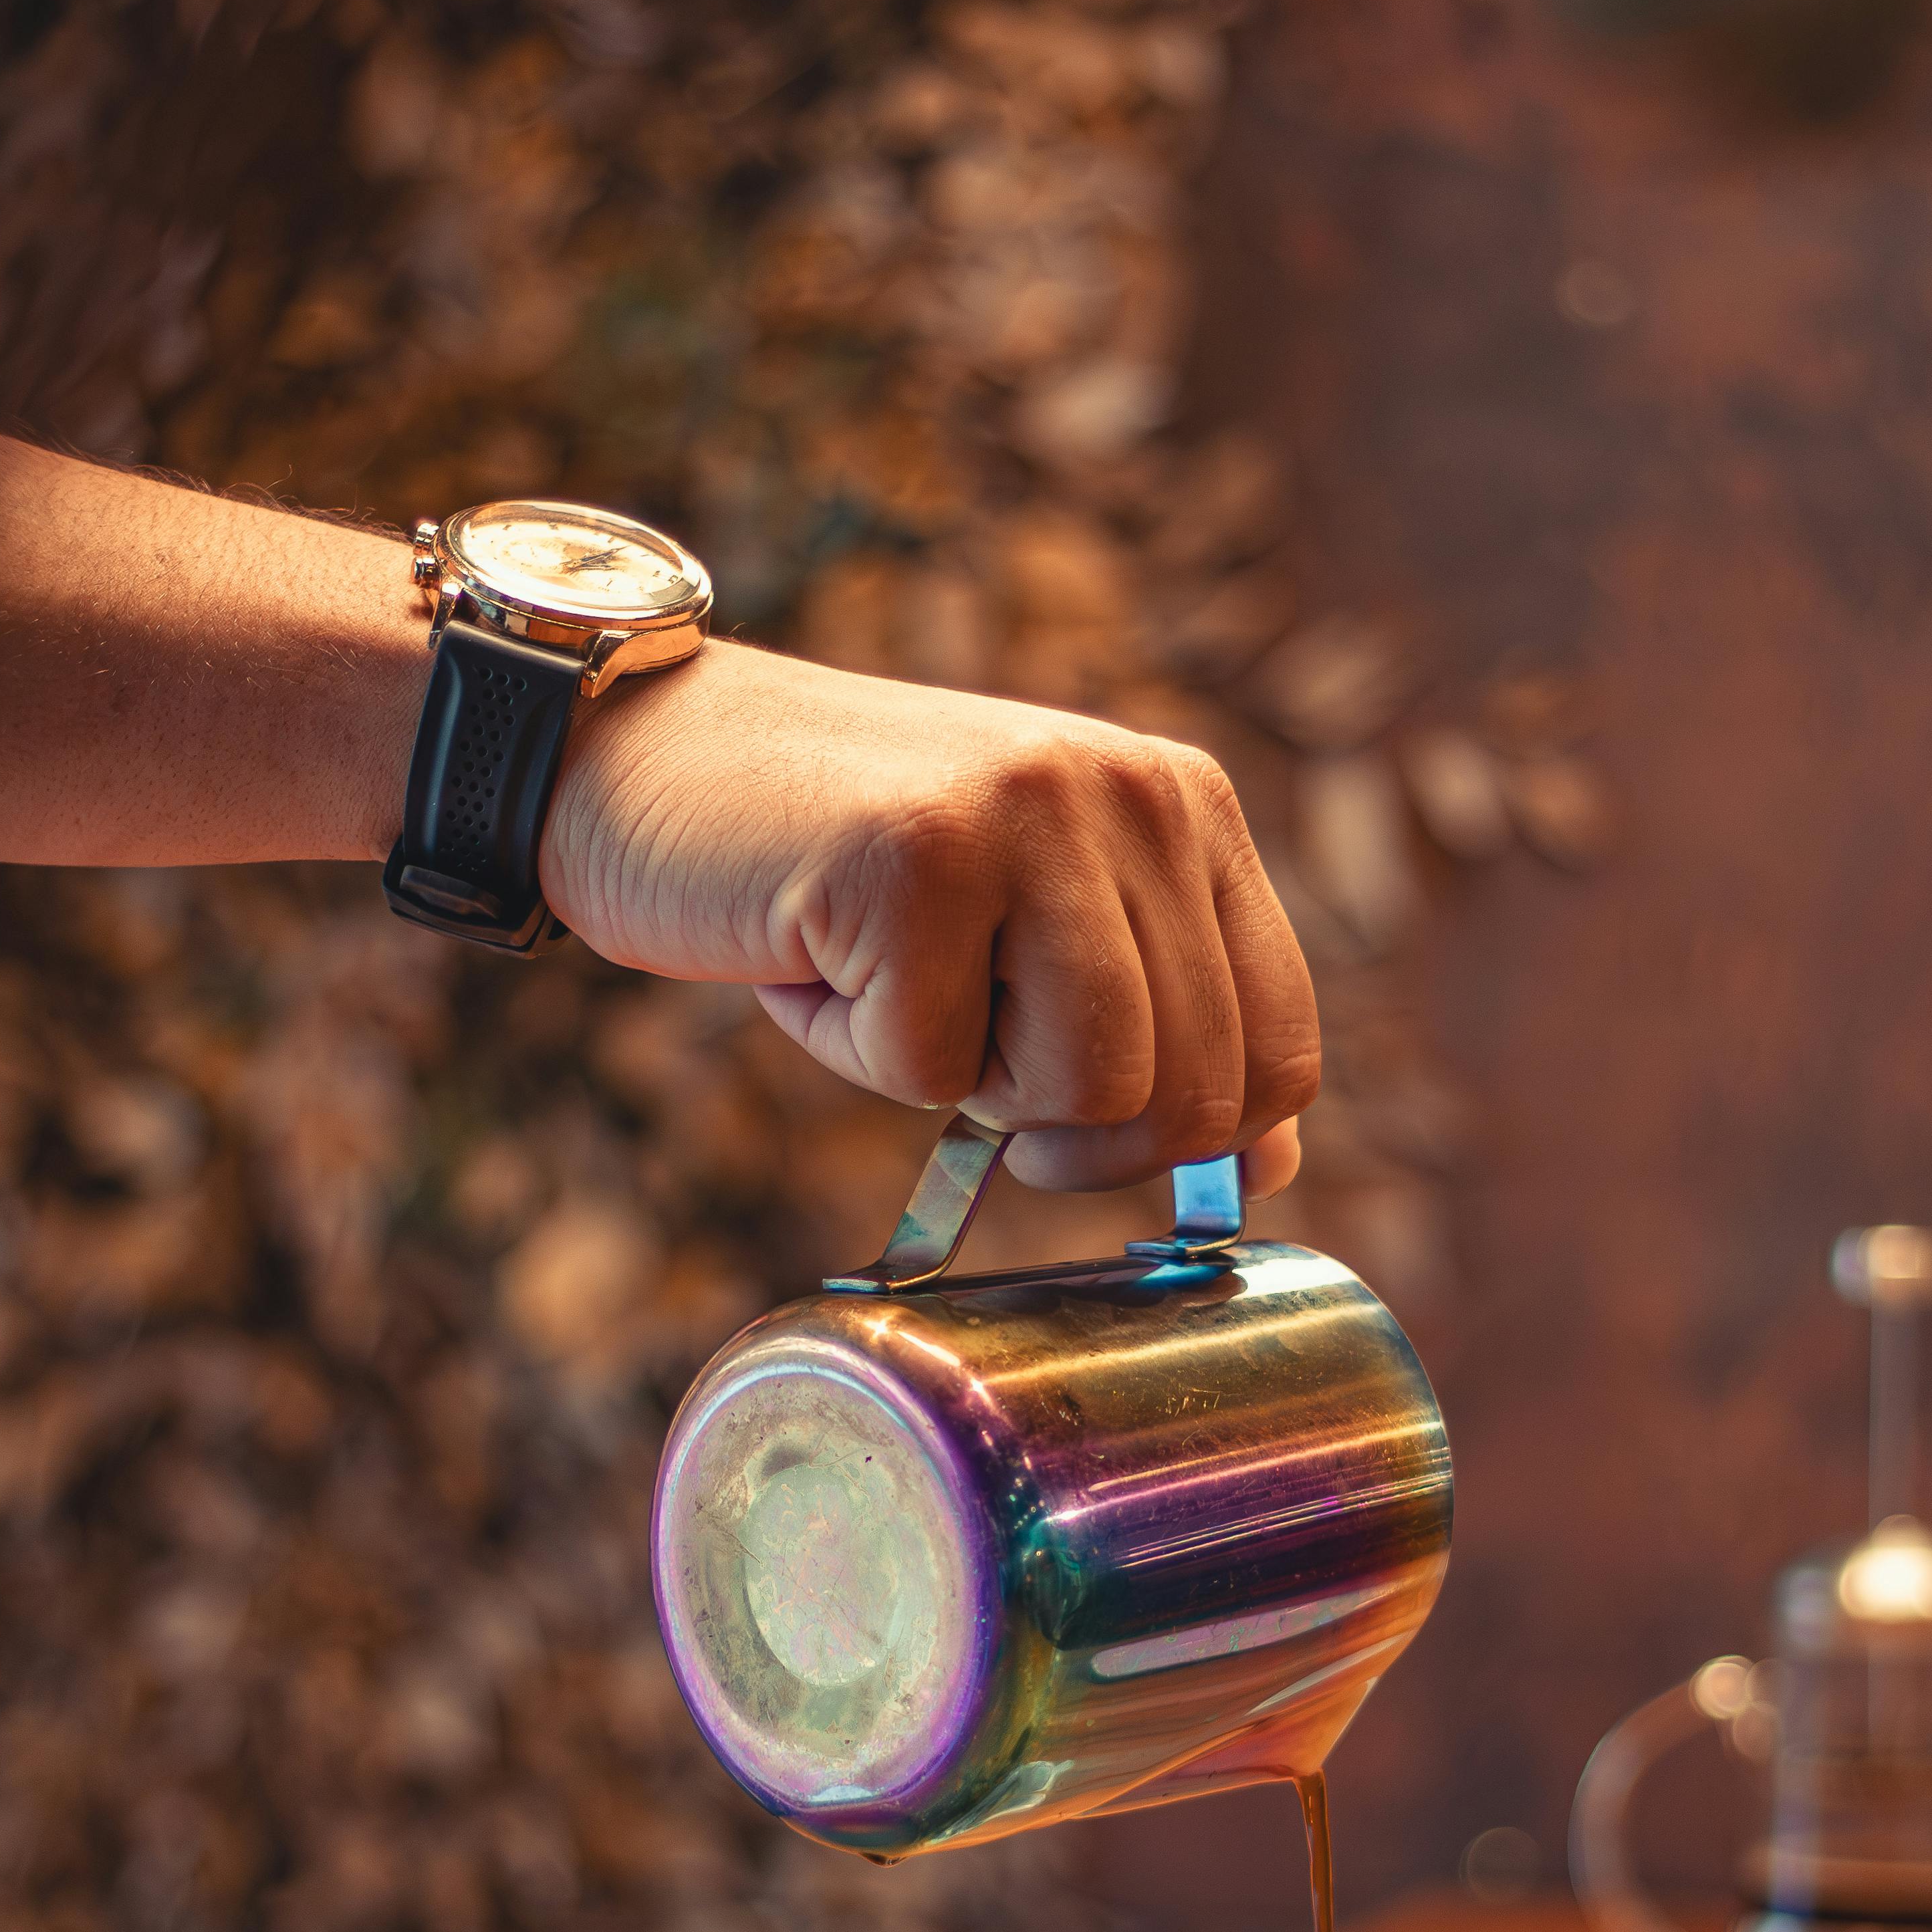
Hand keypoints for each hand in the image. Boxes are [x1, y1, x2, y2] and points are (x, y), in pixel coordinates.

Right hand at [541, 641, 1316, 1194]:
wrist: (649, 762)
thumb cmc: (843, 883)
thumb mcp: (1031, 944)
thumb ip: (1156, 1030)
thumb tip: (1265, 1169)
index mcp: (1186, 808)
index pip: (1282, 1049)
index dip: (1191, 1141)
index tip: (1083, 1122)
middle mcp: (1134, 795)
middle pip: (1193, 1094)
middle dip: (1070, 1134)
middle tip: (959, 1053)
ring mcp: (1031, 813)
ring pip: (1085, 1089)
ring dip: (966, 1083)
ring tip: (896, 980)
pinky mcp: (918, 856)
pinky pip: (933, 1068)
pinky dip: (857, 1048)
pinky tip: (819, 947)